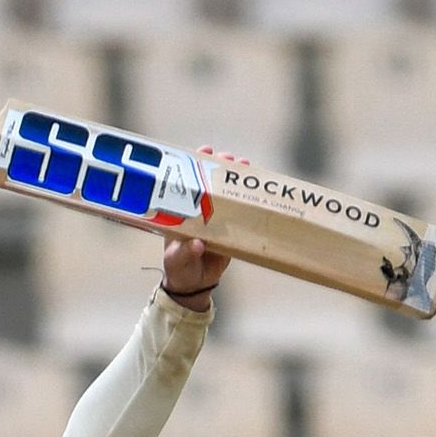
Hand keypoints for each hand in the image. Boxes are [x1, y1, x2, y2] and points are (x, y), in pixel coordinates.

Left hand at [159, 145, 241, 311]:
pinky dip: (249, 200)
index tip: (205, 151)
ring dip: (237, 178)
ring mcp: (217, 218)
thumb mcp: (176, 261)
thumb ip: (185, 252)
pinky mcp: (231, 229)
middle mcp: (201, 209)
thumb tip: (197, 244)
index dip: (196, 163)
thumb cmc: (179, 268)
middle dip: (221, 166)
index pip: (189, 181)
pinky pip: (241, 212)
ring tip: (244, 165)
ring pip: (228, 192)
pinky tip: (258, 190)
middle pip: (212, 181)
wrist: (194, 285)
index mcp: (183, 211)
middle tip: (229, 158)